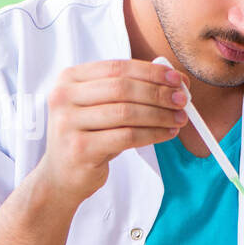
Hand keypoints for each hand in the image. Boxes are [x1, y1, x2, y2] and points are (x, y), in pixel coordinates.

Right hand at [36, 59, 187, 206]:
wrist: (61, 176)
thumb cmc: (88, 137)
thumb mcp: (100, 107)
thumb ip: (128, 90)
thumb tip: (174, 81)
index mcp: (69, 79)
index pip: (117, 67)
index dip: (150, 72)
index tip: (176, 79)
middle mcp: (64, 97)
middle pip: (122, 88)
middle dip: (158, 93)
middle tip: (182, 100)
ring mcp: (68, 123)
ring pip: (126, 113)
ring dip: (159, 115)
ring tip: (179, 119)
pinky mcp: (80, 148)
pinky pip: (126, 137)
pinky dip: (153, 134)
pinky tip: (167, 134)